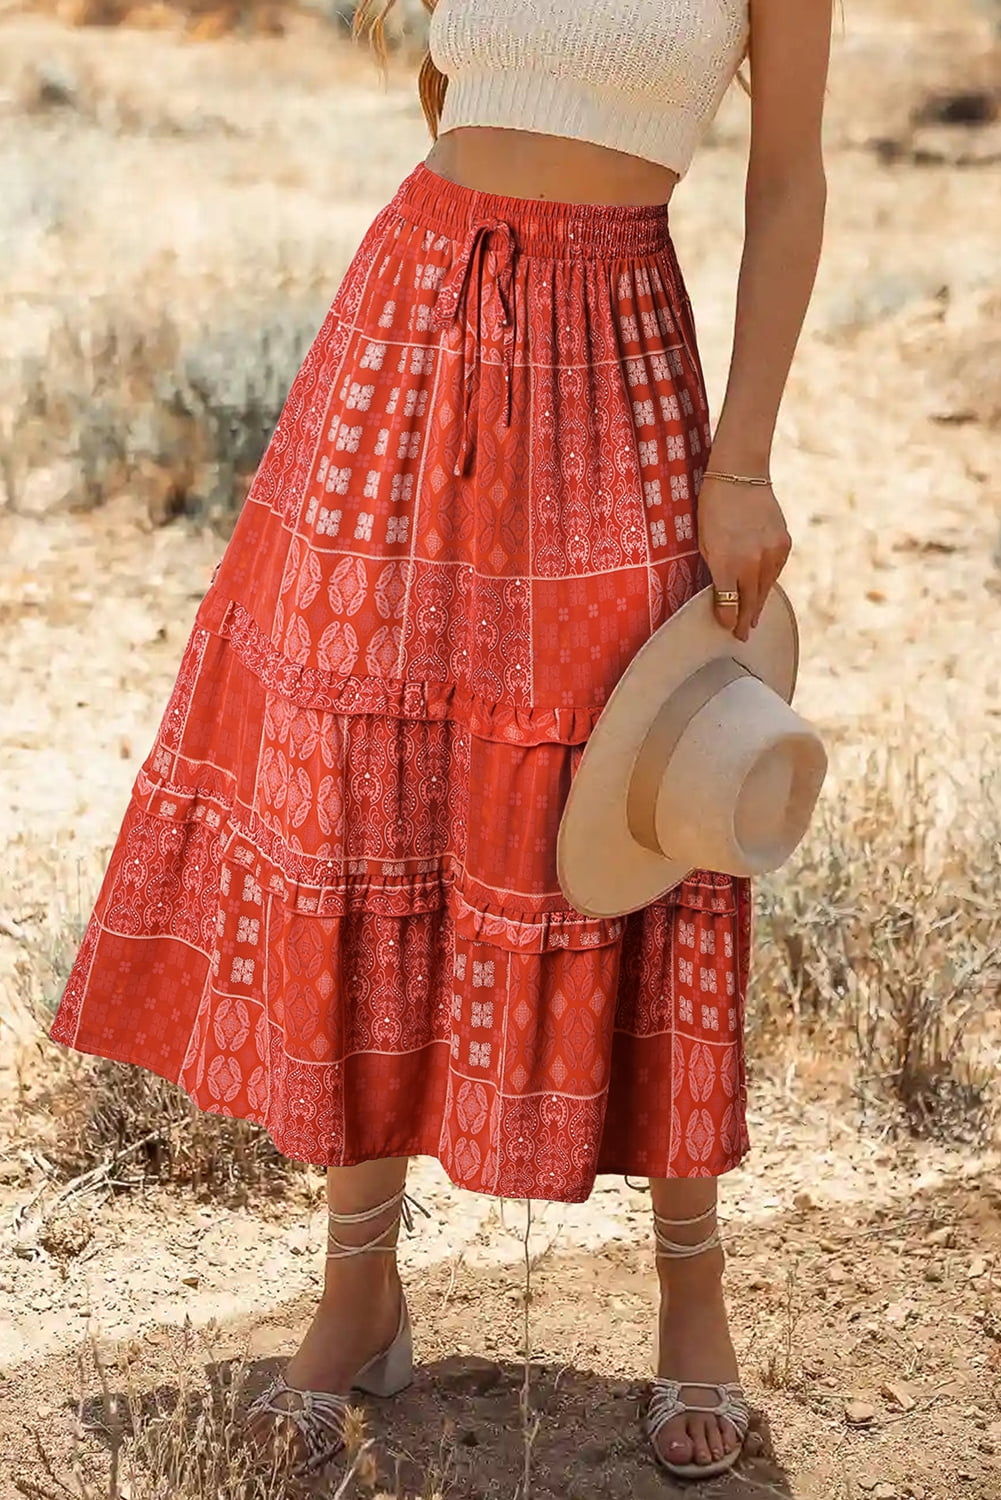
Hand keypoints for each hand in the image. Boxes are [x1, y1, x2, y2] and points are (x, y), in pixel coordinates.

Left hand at [697, 477, 791, 641]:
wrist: (741, 475)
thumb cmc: (713, 508)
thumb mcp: (704, 542)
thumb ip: (715, 572)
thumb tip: (722, 597)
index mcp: (727, 563)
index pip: (729, 604)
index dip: (728, 620)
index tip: (727, 628)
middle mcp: (753, 563)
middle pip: (751, 602)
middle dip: (745, 620)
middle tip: (742, 636)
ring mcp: (772, 554)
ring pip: (766, 589)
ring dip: (759, 604)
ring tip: (752, 618)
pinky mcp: (784, 545)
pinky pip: (775, 571)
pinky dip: (768, 582)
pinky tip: (762, 590)